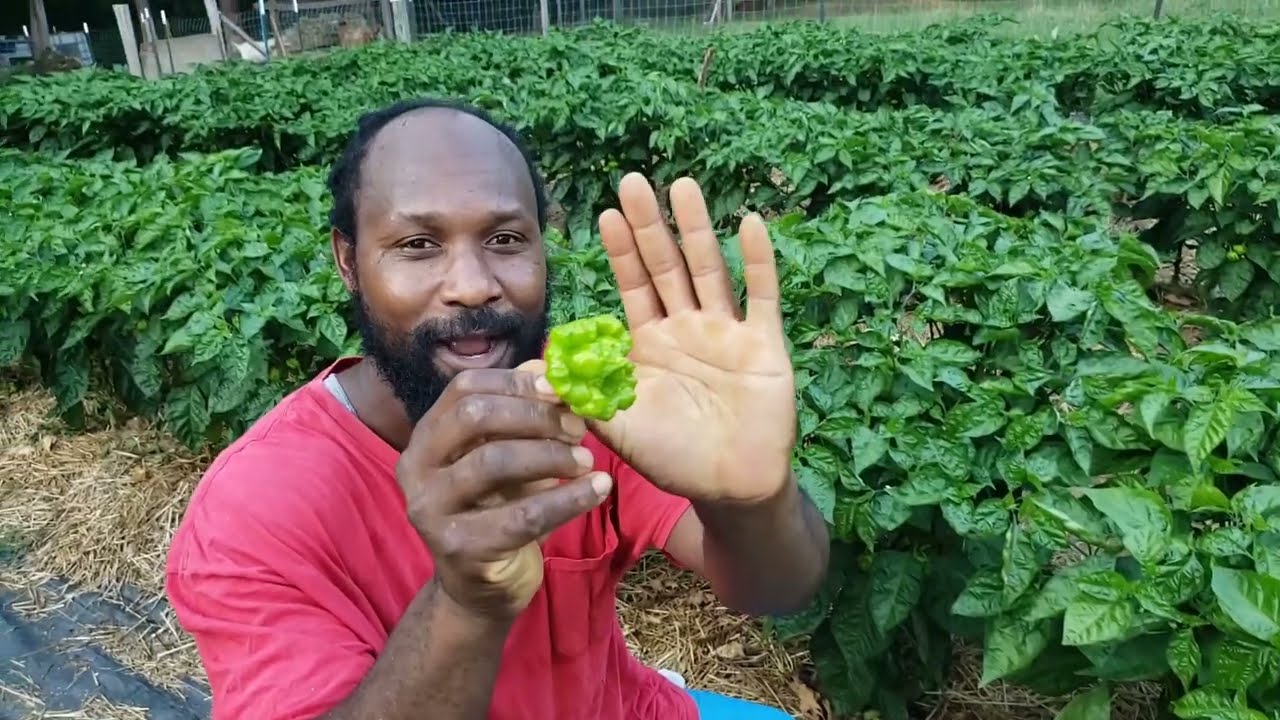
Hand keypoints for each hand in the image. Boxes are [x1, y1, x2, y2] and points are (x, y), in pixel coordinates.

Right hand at [395, 363, 613, 618]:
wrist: (481, 588)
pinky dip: (568, 499)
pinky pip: (521, 517)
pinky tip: (599, 488)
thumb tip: (550, 372)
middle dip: (535, 416)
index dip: (516, 383)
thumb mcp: (507, 457)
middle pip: (475, 418)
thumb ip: (521, 415)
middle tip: (579, 426)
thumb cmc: (498, 510)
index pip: (465, 389)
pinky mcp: (459, 549)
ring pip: (494, 462)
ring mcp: (431, 511)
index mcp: (426, 438)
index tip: (561, 389)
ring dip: (551, 456)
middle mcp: (416, 469)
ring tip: (588, 459)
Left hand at [591, 174, 796, 504]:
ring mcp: (726, 333)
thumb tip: (529, 374)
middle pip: (665, 266)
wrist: (730, 485)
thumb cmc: (671, 455)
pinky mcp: (764, 345)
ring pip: (709, 270)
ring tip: (682, 185)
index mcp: (650, 343)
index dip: (620, 251)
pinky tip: (748, 223)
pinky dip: (758, 261)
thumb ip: (580, 395)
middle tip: (633, 181)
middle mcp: (687, 328)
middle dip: (649, 225)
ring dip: (697, 229)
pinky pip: (761, 297)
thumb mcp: (617, 424)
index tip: (604, 214)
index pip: (632, 286)